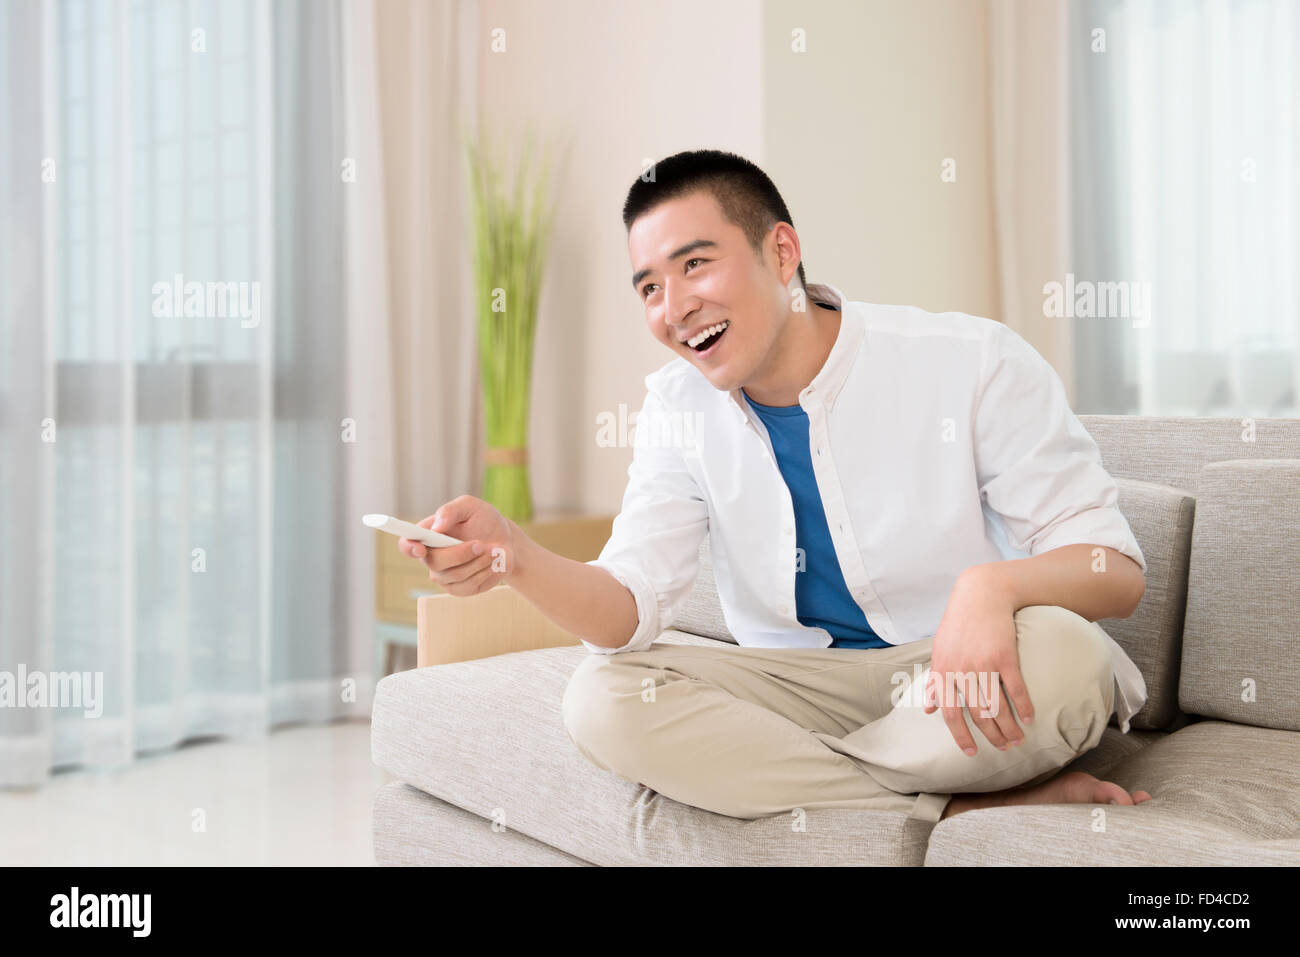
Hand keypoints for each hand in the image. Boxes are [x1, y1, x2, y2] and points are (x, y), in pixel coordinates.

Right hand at [398, 494, 514, 596]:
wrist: (504, 539)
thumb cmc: (483, 519)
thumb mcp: (470, 506)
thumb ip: (450, 511)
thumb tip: (436, 527)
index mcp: (427, 535)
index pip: (407, 545)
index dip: (409, 548)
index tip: (421, 549)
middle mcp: (431, 558)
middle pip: (435, 563)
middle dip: (460, 554)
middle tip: (481, 544)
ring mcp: (444, 576)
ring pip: (456, 576)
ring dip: (479, 562)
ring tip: (494, 549)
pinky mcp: (460, 589)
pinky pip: (469, 586)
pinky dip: (485, 573)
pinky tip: (493, 562)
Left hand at [923, 568, 1033, 755]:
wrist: (981, 594)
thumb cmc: (959, 625)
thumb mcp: (940, 651)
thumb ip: (935, 682)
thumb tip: (928, 709)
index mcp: (943, 671)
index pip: (950, 713)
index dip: (960, 736)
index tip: (971, 752)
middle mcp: (961, 671)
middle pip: (977, 714)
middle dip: (991, 736)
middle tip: (1003, 748)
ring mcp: (983, 664)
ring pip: (997, 707)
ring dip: (1009, 728)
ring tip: (1018, 739)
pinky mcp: (1005, 656)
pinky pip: (1016, 689)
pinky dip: (1024, 707)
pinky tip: (1030, 719)